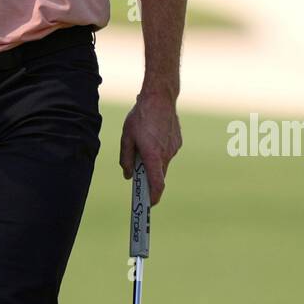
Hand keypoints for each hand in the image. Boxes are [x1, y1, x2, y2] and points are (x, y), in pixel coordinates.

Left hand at [119, 87, 182, 205]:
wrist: (160, 98)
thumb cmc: (140, 117)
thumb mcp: (126, 137)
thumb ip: (125, 158)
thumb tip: (127, 175)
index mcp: (153, 156)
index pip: (157, 184)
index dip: (153, 197)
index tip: (149, 205)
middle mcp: (166, 155)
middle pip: (159, 175)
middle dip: (149, 177)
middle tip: (138, 173)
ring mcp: (174, 148)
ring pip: (163, 162)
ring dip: (153, 161)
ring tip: (143, 144)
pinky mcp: (178, 142)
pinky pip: (167, 152)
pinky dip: (160, 151)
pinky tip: (153, 136)